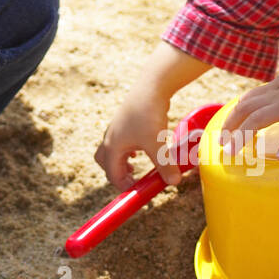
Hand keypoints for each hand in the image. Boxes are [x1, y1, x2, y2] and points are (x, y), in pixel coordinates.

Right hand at [96, 41, 211, 187]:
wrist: (150, 87)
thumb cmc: (148, 115)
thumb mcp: (157, 143)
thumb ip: (164, 165)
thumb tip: (173, 182)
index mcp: (113, 146)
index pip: (112, 175)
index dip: (125, 187)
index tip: (140, 191)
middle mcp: (111, 138)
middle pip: (105, 162)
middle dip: (117, 174)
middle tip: (133, 179)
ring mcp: (117, 129)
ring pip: (112, 151)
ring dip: (122, 161)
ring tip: (136, 165)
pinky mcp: (126, 122)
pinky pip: (120, 141)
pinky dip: (127, 149)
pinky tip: (141, 147)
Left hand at [218, 16, 278, 159]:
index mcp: (276, 86)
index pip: (248, 99)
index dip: (234, 114)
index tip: (225, 127)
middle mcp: (276, 94)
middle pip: (245, 109)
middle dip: (230, 126)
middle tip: (220, 144)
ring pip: (257, 119)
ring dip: (242, 136)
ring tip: (231, 153)